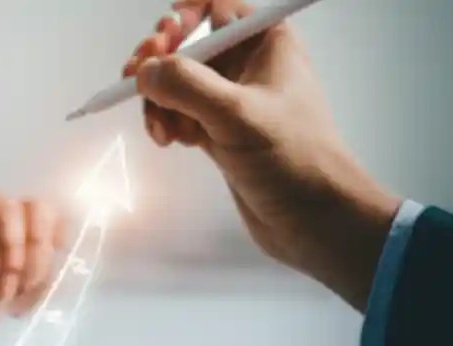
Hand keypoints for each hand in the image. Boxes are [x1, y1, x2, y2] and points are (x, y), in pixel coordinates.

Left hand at [0, 194, 65, 345]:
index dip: (13, 235)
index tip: (7, 274)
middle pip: (35, 213)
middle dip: (38, 248)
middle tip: (19, 287)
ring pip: (47, 240)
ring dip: (43, 270)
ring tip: (16, 303)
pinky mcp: (7, 284)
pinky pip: (42, 276)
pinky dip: (41, 292)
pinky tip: (15, 313)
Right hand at [125, 0, 401, 309]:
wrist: (315, 217)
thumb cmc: (295, 160)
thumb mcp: (238, 115)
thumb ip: (187, 86)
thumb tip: (145, 71)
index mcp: (265, 42)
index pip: (214, 6)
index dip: (182, 17)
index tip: (162, 42)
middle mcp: (247, 65)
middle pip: (186, 45)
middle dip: (158, 64)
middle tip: (137, 82)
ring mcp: (231, 100)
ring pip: (176, 83)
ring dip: (157, 102)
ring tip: (162, 132)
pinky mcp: (220, 131)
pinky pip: (179, 113)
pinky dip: (166, 123)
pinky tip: (170, 142)